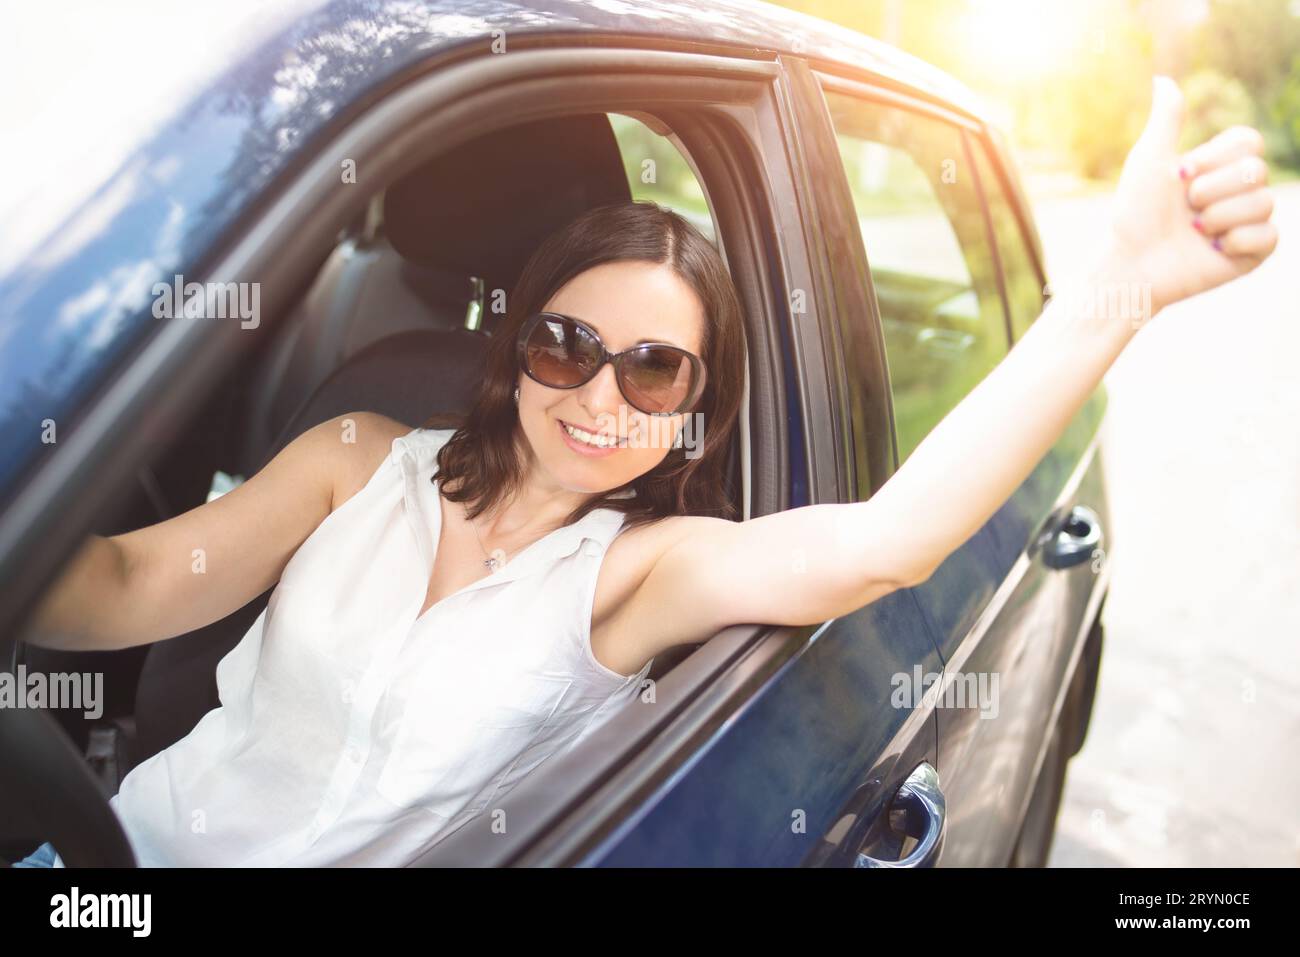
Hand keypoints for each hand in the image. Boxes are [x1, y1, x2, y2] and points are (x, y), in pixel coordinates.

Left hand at [1104, 75, 1277, 316]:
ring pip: (1263, 203)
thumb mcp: (1149, 160)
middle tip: (1185, 209)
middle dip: (1211, 190)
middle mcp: (1237, 191)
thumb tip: (1163, 78)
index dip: (1215, 158)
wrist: (1131, 264)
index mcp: (1218, 166)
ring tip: (1193, 231)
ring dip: (1218, 218)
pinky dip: (1236, 242)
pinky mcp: (1254, 252)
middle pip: (1256, 170)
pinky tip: (1212, 250)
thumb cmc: (1134, 213)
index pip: (1248, 141)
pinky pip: (1269, 236)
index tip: (1181, 174)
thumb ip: (1166, 119)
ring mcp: (1248, 221)